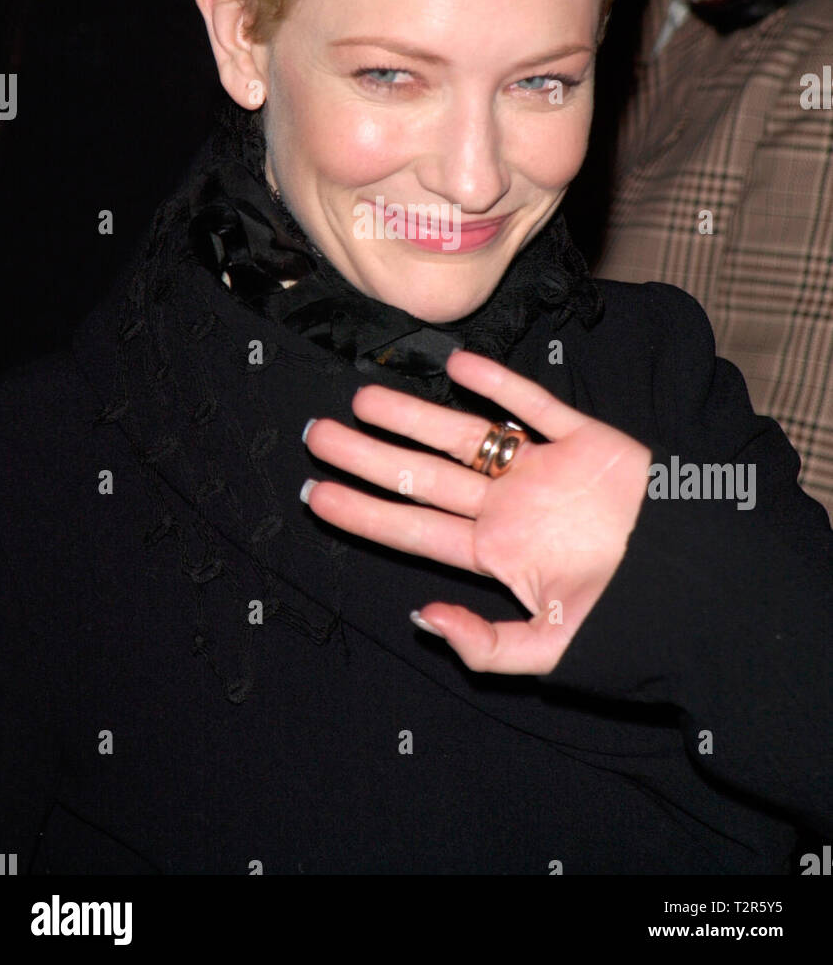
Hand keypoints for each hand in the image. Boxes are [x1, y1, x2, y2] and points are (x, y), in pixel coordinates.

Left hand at [302, 349, 650, 674]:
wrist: (700, 586)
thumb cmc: (629, 623)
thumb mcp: (554, 651)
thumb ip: (486, 645)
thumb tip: (421, 617)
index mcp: (497, 553)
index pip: (414, 527)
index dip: (363, 512)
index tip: (316, 494)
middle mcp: (509, 507)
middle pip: (425, 475)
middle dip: (369, 455)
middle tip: (316, 433)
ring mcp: (543, 471)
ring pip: (465, 435)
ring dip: (416, 415)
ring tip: (365, 396)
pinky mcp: (586, 440)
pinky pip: (537, 405)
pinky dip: (500, 384)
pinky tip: (458, 365)